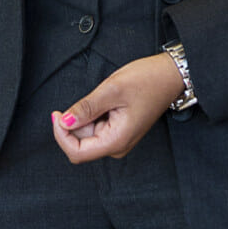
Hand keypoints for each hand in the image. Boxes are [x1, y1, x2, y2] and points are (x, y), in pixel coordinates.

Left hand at [50, 53, 186, 163]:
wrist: (170, 76)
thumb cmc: (147, 80)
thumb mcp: (112, 89)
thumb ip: (86, 108)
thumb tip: (63, 122)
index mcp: (117, 141)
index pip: (77, 153)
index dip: (61, 135)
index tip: (57, 114)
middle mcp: (117, 145)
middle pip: (80, 145)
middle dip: (73, 124)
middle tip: (82, 99)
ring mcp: (118, 139)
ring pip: (86, 136)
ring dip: (84, 118)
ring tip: (101, 98)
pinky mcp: (118, 131)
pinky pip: (95, 128)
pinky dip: (91, 115)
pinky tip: (104, 102)